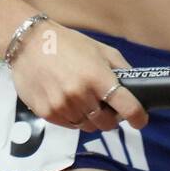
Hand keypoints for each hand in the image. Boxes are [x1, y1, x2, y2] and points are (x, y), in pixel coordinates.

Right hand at [9, 21, 148, 134]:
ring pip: (87, 127)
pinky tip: (71, 103)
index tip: (140, 121)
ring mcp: (63, 106)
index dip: (138, 117)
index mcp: (98, 77)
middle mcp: (81, 95)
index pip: (127, 107)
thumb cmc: (68, 44)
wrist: (29, 44)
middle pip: (107, 123)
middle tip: (108, 108)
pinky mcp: (47, 113)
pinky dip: (74, 119)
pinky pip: (69, 125)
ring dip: (92, 119)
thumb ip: (121, 68)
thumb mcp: (101, 50)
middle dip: (112, 118)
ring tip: (87, 103)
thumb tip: (135, 87)